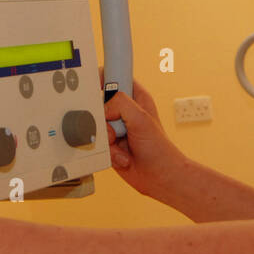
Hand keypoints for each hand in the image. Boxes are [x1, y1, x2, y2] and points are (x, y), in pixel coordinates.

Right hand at [99, 71, 189, 200]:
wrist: (160, 178)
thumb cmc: (160, 149)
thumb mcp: (141, 119)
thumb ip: (120, 103)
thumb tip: (103, 107)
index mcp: (134, 97)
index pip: (114, 76)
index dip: (102, 77)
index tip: (93, 82)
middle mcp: (123, 111)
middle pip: (97, 103)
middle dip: (103, 120)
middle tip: (116, 128)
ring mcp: (115, 128)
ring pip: (95, 126)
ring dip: (107, 140)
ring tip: (123, 145)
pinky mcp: (109, 144)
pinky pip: (96, 143)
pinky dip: (109, 153)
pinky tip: (123, 157)